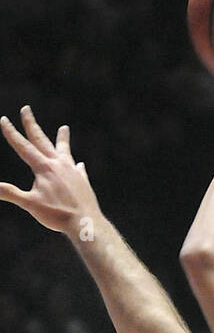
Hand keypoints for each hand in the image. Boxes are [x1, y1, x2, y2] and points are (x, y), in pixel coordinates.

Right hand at [0, 107, 98, 234]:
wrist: (85, 223)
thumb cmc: (57, 215)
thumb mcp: (29, 204)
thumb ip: (10, 193)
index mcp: (44, 167)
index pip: (23, 146)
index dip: (12, 133)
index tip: (4, 119)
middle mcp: (58, 165)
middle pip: (42, 140)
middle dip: (31, 125)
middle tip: (26, 109)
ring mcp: (72, 172)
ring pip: (64, 151)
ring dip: (62, 139)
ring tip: (65, 128)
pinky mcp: (83, 182)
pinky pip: (79, 170)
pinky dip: (77, 166)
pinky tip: (79, 165)